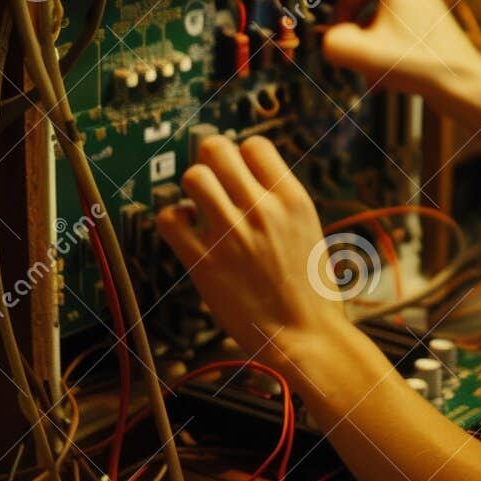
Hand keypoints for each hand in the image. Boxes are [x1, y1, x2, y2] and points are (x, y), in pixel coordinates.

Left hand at [155, 135, 347, 367]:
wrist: (306, 335)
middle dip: (211, 159)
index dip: (242, 154)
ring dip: (193, 187)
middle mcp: (261, 210)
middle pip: (218, 149)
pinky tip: (188, 229)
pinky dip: (174, 219)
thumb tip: (250, 177)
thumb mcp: (309, 229)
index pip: (255, 145)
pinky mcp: (205, 262)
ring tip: (200, 205)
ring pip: (193, 176)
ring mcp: (232, 234)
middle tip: (213, 178)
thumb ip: (280, 201)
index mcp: (293, 200)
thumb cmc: (311, 290)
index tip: (239, 170)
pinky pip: (170, 218)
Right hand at [321, 0, 480, 107]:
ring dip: (364, 30)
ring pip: (382, 7)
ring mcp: (424, 3)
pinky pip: (396, 24)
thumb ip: (333, 43)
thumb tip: (329, 40)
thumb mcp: (364, 54)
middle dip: (348, 8)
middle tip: (340, 29)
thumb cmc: (421, 63)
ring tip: (361, 58)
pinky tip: (380, 74)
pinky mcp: (430, 23)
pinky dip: (382, 41)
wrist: (462, 82)